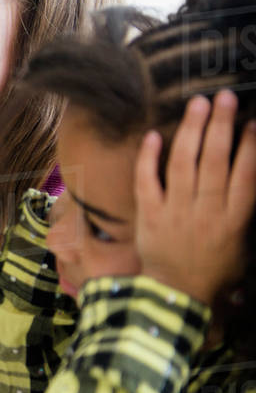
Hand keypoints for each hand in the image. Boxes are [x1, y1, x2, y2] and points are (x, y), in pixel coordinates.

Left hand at [135, 91, 255, 305]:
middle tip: (224, 97)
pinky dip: (149, 158)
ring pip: (183, 165)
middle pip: (214, 162)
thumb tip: (248, 171)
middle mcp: (206, 213)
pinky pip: (147, 182)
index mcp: (234, 220)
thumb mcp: (242, 243)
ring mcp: (175, 213)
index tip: (252, 121)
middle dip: (220, 126)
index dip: (249, 147)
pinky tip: (154, 134)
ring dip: (190, 132)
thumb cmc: (215, 268)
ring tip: (198, 104)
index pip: (245, 176)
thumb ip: (243, 208)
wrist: (178, 295)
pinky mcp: (148, 216)